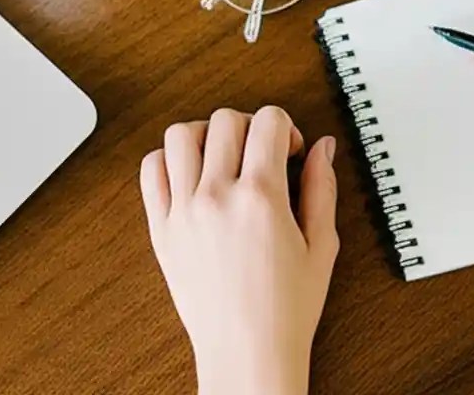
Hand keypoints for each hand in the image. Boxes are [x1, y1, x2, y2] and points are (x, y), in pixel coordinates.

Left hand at [140, 107, 338, 394]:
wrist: (247, 354)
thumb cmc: (286, 310)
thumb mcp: (322, 246)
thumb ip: (321, 188)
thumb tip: (321, 147)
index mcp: (262, 198)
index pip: (267, 120)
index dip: (284, 126)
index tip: (288, 149)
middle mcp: (217, 197)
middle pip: (225, 120)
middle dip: (249, 127)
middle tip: (259, 153)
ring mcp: (183, 211)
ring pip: (180, 135)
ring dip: (205, 135)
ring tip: (221, 158)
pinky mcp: (160, 229)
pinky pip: (151, 171)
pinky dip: (168, 160)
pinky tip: (190, 176)